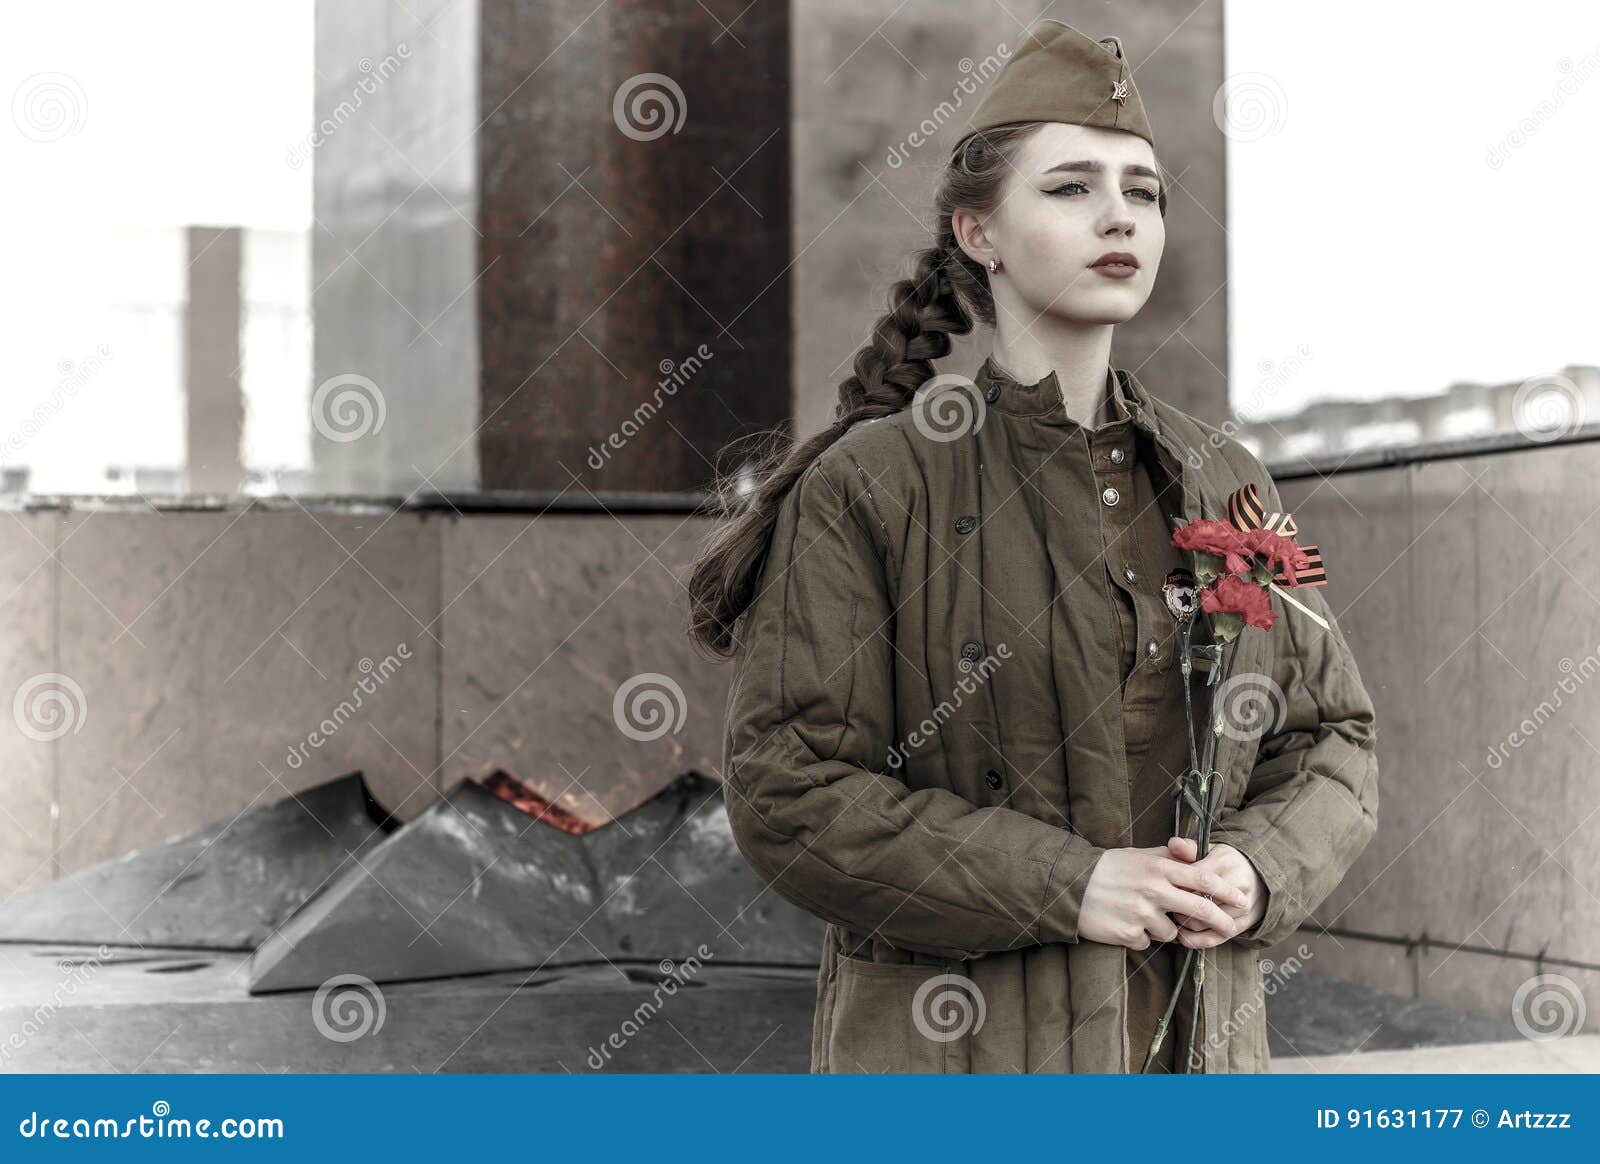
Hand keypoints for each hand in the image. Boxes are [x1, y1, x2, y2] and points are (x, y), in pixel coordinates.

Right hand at [1079, 842, 1250, 949]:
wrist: (1069, 887)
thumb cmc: (1107, 868)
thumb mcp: (1138, 855)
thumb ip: (1167, 857)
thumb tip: (1193, 854)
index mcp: (1157, 867)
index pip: (1202, 877)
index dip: (1226, 889)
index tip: (1242, 899)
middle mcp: (1153, 890)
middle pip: (1198, 908)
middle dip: (1220, 920)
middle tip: (1231, 928)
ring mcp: (1141, 914)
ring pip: (1171, 932)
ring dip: (1164, 929)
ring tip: (1140, 916)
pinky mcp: (1128, 934)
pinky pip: (1147, 942)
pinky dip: (1141, 937)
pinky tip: (1125, 923)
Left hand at [1164, 837, 1266, 948]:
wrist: (1258, 878)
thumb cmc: (1225, 863)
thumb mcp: (1210, 850)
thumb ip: (1189, 848)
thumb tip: (1173, 843)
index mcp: (1227, 864)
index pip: (1194, 879)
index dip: (1176, 884)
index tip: (1166, 885)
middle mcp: (1237, 888)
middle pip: (1198, 902)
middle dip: (1178, 904)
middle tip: (1166, 902)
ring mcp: (1242, 910)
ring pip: (1204, 923)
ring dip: (1183, 922)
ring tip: (1172, 914)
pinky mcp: (1242, 926)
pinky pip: (1214, 939)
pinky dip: (1194, 940)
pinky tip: (1181, 934)